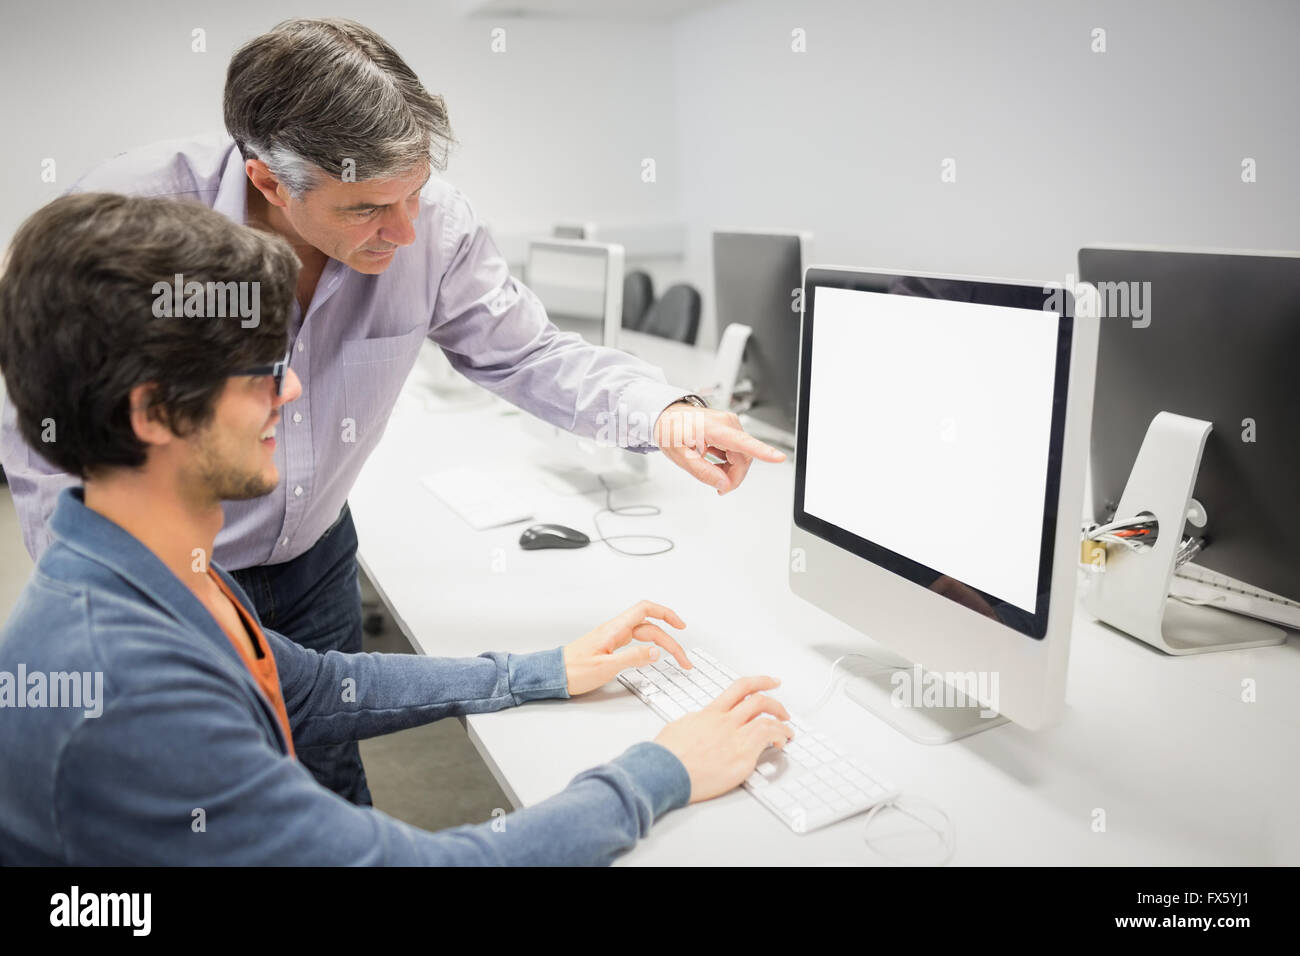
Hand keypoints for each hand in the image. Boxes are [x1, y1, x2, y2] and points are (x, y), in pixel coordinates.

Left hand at [563, 600, 690, 695]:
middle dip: (670, 641)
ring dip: (661, 644)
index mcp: (614, 629)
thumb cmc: (573, 671)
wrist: (553, 675)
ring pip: (643, 634)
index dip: (666, 614)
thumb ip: (632, 658)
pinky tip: (652, 655)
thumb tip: (656, 652)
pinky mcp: (609, 647)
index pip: (645, 610)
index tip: (681, 626)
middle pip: (649, 627)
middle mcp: (614, 630)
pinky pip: (634, 641)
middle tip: (683, 660)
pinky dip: (649, 647)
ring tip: (675, 659)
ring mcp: (612, 638)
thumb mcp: (606, 667)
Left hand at [653, 403, 785, 494]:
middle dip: (734, 476)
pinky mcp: (730, 430)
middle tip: (719, 488)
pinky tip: (715, 465)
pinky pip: (738, 452)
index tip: (778, 458)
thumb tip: (724, 484)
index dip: (763, 452)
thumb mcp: (680, 455)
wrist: (667, 415)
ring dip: (731, 470)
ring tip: (712, 473)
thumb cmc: (671, 430)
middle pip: (744, 457)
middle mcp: (727, 423)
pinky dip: (729, 463)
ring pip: (742, 456)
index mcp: (714, 427)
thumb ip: (703, 472)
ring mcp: (730, 425)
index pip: (742, 442)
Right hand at [654, 675, 793, 802]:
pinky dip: (779, 736)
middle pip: (757, 700)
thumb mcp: (678, 728)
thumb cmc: (665, 755)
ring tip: (787, 730)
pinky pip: (768, 737)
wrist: (663, 770)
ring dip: (782, 722)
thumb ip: (694, 723)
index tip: (769, 681)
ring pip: (767, 716)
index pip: (738, 688)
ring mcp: (734, 736)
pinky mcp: (741, 754)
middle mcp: (724, 720)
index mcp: (709, 713)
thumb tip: (697, 723)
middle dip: (775, 702)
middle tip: (783, 710)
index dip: (758, 681)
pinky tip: (781, 742)